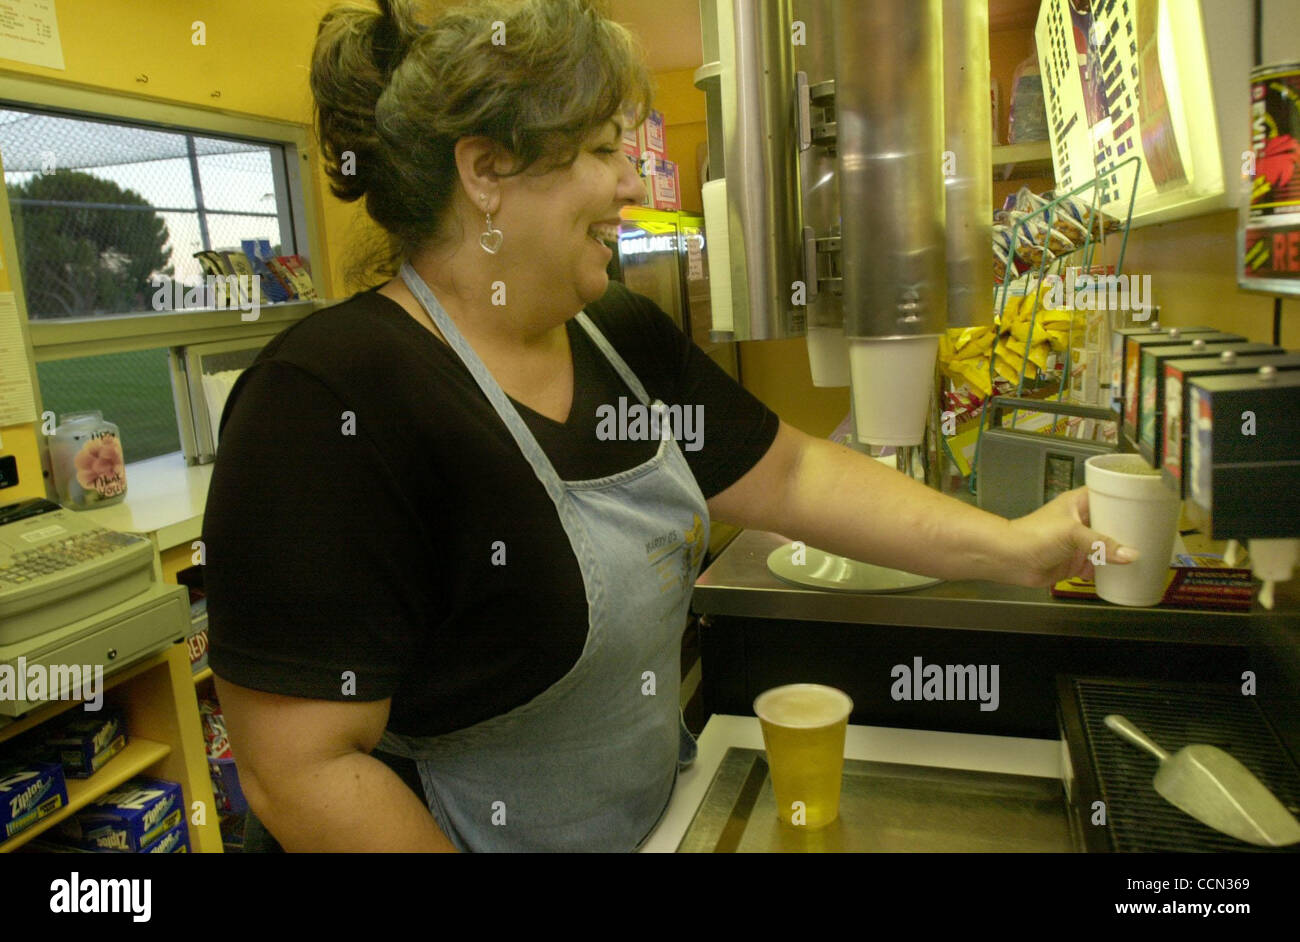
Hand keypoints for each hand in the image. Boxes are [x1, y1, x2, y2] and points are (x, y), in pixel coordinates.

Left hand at [1005, 486, 1138, 586]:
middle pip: (1111, 522)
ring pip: (1107, 545)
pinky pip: (1098, 566)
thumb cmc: (1034, 535)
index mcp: (1078, 503)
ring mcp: (1079, 543)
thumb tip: (1131, 555)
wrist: (1010, 559)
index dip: (1126, 496)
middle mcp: (1081, 521)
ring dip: (1121, 550)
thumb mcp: (1072, 533)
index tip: (1148, 502)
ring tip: (1148, 552)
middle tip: (1156, 532)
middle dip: (1129, 528)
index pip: (1107, 494)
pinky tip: (1127, 572)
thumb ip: (1102, 544)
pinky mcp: (1075, 562)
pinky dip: (1110, 570)